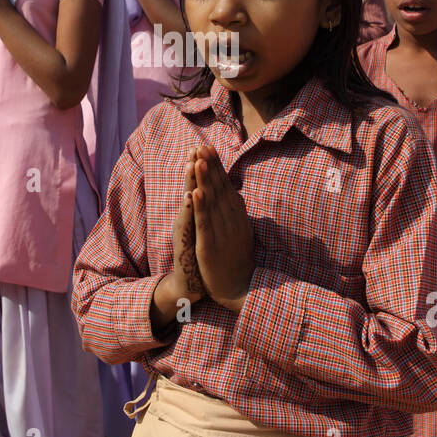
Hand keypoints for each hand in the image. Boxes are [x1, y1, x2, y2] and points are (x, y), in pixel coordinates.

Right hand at [169, 149, 207, 305]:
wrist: (191, 285)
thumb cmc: (202, 257)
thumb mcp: (207, 230)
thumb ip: (209, 211)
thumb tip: (215, 192)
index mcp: (196, 216)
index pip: (200, 187)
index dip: (203, 168)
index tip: (204, 146)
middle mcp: (188, 220)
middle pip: (192, 190)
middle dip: (195, 169)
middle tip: (195, 148)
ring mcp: (186, 233)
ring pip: (189, 204)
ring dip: (191, 183)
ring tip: (191, 164)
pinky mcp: (186, 246)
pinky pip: (190, 225)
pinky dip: (191, 210)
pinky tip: (191, 196)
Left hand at [190, 145, 253, 312]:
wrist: (240, 290)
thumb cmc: (238, 261)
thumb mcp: (241, 232)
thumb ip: (236, 213)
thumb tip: (234, 193)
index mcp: (238, 217)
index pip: (226, 186)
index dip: (217, 167)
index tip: (209, 149)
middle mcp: (232, 221)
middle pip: (219, 189)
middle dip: (210, 167)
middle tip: (202, 146)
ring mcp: (222, 233)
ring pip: (211, 202)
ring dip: (204, 180)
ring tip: (198, 160)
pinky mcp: (210, 246)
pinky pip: (204, 223)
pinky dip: (200, 207)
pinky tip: (194, 192)